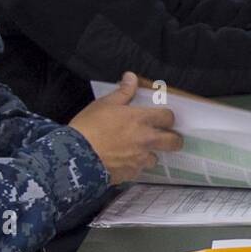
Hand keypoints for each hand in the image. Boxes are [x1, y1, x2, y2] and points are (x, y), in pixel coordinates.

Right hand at [68, 72, 182, 184]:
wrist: (76, 156)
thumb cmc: (89, 126)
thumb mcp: (104, 104)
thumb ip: (123, 92)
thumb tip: (131, 77)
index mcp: (142, 120)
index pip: (169, 117)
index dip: (167, 118)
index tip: (161, 119)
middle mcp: (146, 140)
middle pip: (174, 142)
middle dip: (173, 140)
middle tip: (165, 138)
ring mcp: (140, 159)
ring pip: (156, 159)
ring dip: (149, 155)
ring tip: (137, 152)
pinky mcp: (131, 174)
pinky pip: (138, 171)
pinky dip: (133, 167)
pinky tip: (122, 163)